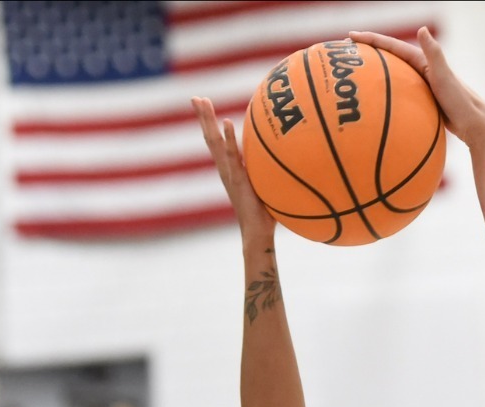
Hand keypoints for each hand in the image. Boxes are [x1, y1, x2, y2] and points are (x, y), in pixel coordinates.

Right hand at [192, 97, 276, 246]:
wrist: (258, 232)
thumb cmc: (266, 212)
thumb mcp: (267, 185)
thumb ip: (270, 171)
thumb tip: (290, 159)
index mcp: (231, 169)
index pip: (217, 143)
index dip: (211, 125)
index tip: (205, 105)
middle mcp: (226, 169)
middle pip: (210, 138)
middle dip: (202, 117)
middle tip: (195, 97)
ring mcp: (229, 173)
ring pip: (214, 142)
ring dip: (208, 121)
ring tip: (202, 102)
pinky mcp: (238, 179)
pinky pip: (232, 156)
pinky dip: (228, 139)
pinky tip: (225, 122)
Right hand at [350, 27, 484, 144]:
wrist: (476, 125)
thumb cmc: (461, 102)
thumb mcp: (445, 77)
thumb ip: (434, 54)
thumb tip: (423, 30)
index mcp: (423, 62)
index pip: (392, 46)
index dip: (371, 40)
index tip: (350, 37)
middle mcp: (422, 70)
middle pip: (390, 57)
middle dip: (368, 51)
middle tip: (347, 50)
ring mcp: (422, 85)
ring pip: (393, 75)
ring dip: (375, 72)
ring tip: (355, 74)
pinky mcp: (424, 100)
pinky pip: (399, 93)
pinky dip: (386, 94)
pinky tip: (375, 104)